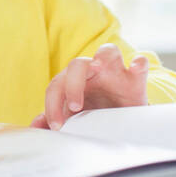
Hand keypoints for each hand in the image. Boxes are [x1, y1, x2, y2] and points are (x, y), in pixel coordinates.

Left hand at [31, 43, 148, 129]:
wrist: (122, 122)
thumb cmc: (94, 115)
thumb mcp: (73, 119)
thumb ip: (53, 119)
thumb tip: (35, 125)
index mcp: (72, 80)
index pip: (57, 85)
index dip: (52, 104)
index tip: (57, 126)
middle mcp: (92, 71)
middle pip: (77, 64)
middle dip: (72, 84)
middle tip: (74, 107)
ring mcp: (115, 72)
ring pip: (108, 51)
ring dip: (101, 57)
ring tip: (98, 67)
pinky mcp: (136, 80)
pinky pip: (140, 62)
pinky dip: (139, 62)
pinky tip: (136, 67)